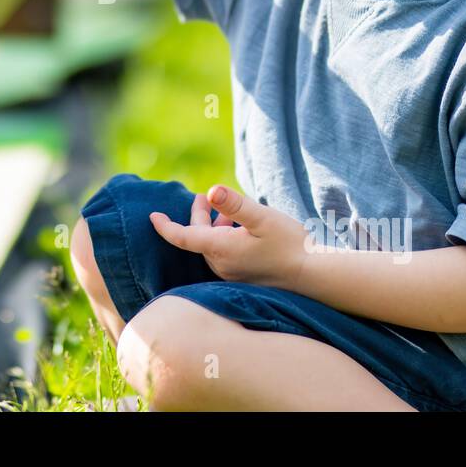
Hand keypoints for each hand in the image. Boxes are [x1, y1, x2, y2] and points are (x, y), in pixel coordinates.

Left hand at [149, 185, 308, 289]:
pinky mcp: (242, 277)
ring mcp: (231, 273)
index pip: (182, 237)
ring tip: (223, 211)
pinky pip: (223, 254)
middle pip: (198, 237)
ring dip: (213, 226)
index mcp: (220, 249)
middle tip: (201, 197)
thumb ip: (235, 204)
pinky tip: (238, 228)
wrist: (313, 276)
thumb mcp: (262, 217)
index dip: (165, 226)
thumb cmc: (289, 244)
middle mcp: (221, 264)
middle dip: (198, 216)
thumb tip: (211, 190)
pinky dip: (224, 238)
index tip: (152, 216)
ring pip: (211, 245)